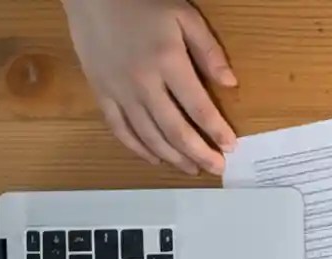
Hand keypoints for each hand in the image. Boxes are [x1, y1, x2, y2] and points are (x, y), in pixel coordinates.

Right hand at [62, 0, 237, 174]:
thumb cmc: (141, 1)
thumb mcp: (184, 15)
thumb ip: (208, 50)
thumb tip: (230, 83)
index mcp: (168, 62)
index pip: (198, 107)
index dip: (216, 130)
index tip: (230, 146)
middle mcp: (143, 83)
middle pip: (174, 129)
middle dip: (199, 152)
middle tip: (216, 167)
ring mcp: (119, 91)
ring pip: (148, 135)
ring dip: (173, 157)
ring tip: (192, 168)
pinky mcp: (100, 93)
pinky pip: (120, 129)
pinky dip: (138, 148)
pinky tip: (154, 158)